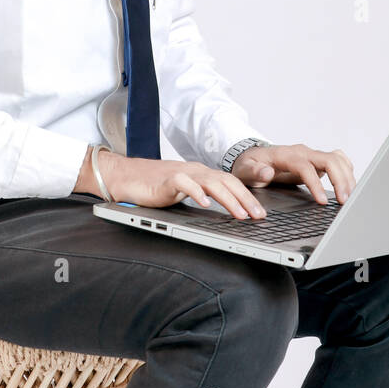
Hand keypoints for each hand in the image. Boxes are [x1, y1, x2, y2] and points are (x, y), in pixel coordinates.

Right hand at [96, 151, 269, 220]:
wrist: (128, 176)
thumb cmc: (156, 186)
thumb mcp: (185, 192)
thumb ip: (203, 197)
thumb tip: (224, 212)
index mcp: (202, 174)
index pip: (231, 183)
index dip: (247, 196)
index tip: (260, 213)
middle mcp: (196, 171)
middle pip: (227, 182)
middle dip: (245, 199)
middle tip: (258, 216)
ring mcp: (183, 173)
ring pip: (211, 183)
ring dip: (228, 199)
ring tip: (240, 214)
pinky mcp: (167, 179)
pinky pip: (185, 183)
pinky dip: (197, 193)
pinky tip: (205, 203)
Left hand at [230, 144, 355, 205]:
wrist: (253, 157)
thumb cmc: (250, 165)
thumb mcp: (245, 170)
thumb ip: (254, 171)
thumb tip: (268, 172)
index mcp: (286, 155)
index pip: (306, 166)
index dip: (316, 183)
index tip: (322, 201)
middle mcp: (302, 152)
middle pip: (328, 159)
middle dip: (340, 180)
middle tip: (344, 201)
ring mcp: (311, 155)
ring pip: (337, 159)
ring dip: (346, 177)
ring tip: (350, 197)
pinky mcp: (317, 160)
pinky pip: (338, 160)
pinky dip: (346, 171)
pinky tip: (349, 185)